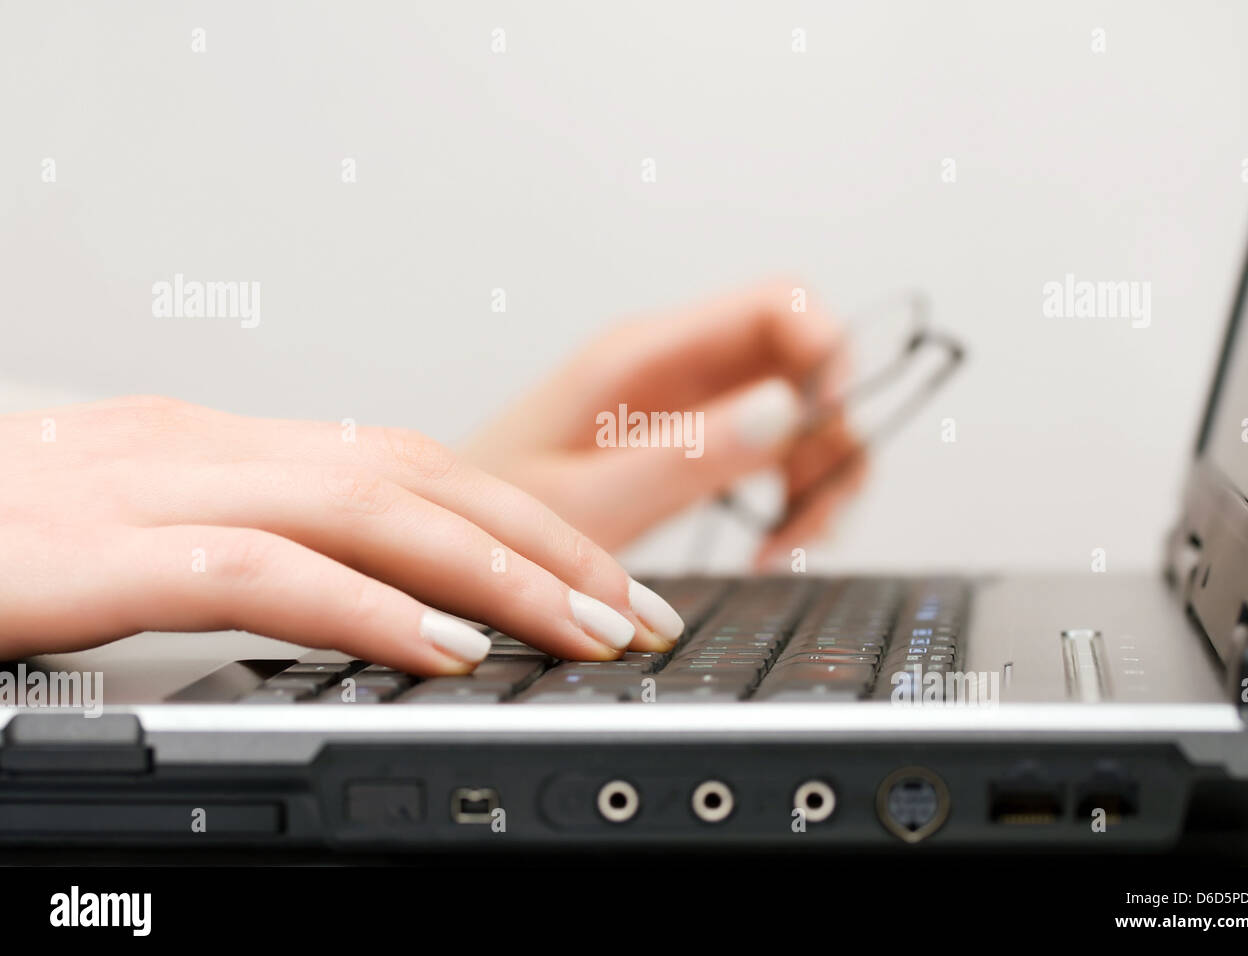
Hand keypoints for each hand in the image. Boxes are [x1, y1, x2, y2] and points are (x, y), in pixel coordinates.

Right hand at [0, 396, 685, 671]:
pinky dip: (367, 608)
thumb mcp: (134, 527)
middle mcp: (197, 445)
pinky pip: (259, 573)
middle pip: (420, 474)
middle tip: (635, 611)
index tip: (601, 580)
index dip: (521, 519)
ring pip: (369, 508)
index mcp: (216, 444)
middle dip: (546, 544)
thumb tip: (359, 589)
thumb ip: (241, 540)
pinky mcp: (86, 552)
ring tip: (587, 633)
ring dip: (495, 573)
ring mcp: (142, 487)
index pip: (411, 462)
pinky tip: (444, 649)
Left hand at [463, 281, 868, 567]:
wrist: (443, 556)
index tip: (827, 430)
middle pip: (801, 361)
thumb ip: (688, 456)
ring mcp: (680, 405)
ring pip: (795, 410)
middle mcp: (670, 368)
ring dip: (814, 473)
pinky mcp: (683, 444)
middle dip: (827, 431)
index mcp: (642, 357)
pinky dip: (787, 494)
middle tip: (805, 514)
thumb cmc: (490, 530)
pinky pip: (767, 449)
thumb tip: (790, 409)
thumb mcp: (591, 504)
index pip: (778, 305)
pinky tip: (765, 544)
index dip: (827, 353)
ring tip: (783, 544)